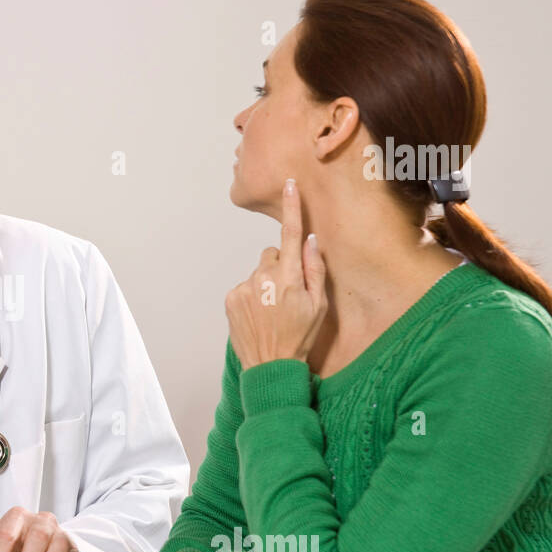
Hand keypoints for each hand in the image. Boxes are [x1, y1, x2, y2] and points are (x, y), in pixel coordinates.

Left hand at [225, 178, 327, 370]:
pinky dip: (253, 294)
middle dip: (281, 266)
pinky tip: (260, 313)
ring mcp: (244, 288)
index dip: (292, 208)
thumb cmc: (300, 337)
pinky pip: (245, 285)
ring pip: (259, 271)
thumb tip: (310, 240)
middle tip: (289, 294)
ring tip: (273, 309)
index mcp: (289, 279)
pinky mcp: (231, 297)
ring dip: (266, 283)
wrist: (270, 366)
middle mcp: (264, 278)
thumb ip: (315, 269)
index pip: (290, 235)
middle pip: (273, 255)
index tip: (289, 185)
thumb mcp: (319, 305)